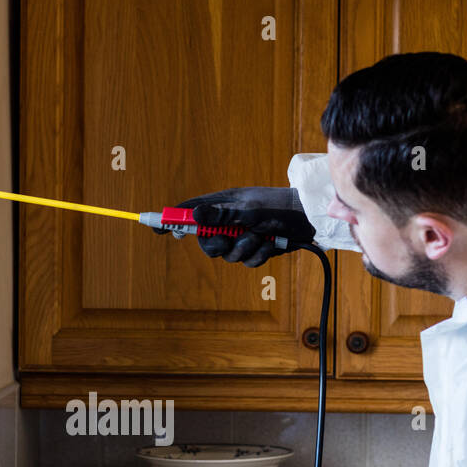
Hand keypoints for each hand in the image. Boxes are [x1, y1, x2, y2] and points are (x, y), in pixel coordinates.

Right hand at [153, 187, 315, 266]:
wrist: (308, 219)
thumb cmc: (277, 207)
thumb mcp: (248, 210)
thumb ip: (220, 215)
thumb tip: (194, 214)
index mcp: (222, 204)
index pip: (190, 212)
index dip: (173, 221)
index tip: (157, 229)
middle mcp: (228, 220)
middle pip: (206, 241)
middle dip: (218, 245)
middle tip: (231, 240)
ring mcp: (241, 235)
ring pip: (227, 255)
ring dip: (244, 250)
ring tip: (260, 238)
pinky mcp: (255, 249)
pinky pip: (246, 262)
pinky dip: (259, 256)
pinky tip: (271, 245)